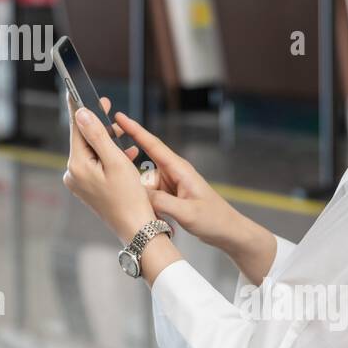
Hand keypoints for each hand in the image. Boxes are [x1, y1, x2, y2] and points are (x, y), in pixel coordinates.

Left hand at [62, 93, 156, 243]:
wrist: (137, 229)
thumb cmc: (129, 197)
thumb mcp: (115, 161)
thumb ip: (97, 135)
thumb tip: (81, 113)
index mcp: (77, 166)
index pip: (77, 129)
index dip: (81, 108)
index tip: (77, 89)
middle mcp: (73, 174)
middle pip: (84, 140)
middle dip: (97, 125)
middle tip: (107, 106)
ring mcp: (80, 183)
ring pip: (92, 152)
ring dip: (107, 142)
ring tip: (122, 136)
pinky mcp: (89, 188)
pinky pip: (97, 165)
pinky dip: (109, 157)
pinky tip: (126, 155)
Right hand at [112, 109, 245, 251]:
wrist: (228, 231)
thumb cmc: (214, 218)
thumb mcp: (187, 213)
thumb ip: (161, 202)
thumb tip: (138, 194)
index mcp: (179, 169)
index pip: (152, 145)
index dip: (134, 130)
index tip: (119, 117)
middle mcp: (174, 173)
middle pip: (143, 172)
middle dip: (138, 187)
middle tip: (150, 206)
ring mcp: (171, 184)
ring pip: (146, 188)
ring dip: (148, 203)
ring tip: (163, 220)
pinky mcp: (170, 195)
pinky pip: (152, 198)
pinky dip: (153, 209)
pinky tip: (163, 222)